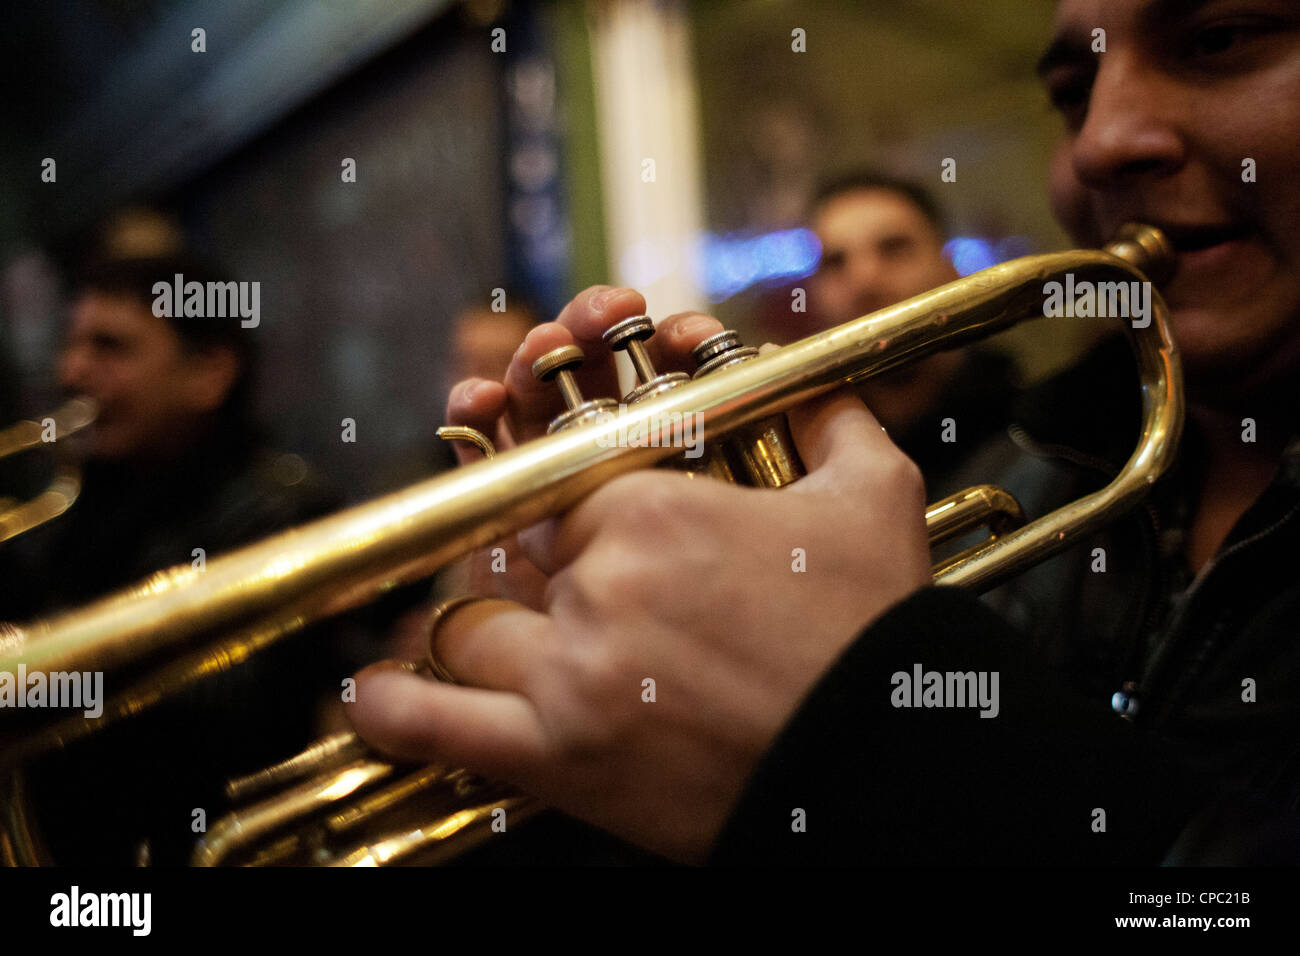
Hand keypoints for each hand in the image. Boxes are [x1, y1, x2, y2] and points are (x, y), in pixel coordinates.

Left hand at [351, 325, 931, 860]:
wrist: (891, 768)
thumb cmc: (880, 636)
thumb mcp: (875, 497)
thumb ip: (830, 414)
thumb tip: (811, 377)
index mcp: (658, 508)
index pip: (557, 467)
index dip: (554, 468)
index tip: (566, 490)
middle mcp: (600, 579)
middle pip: (509, 543)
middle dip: (521, 544)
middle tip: (548, 561)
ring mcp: (569, 669)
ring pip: (468, 622)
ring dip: (478, 620)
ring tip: (503, 625)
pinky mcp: (558, 757)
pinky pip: (437, 724)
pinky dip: (394, 707)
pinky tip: (375, 693)